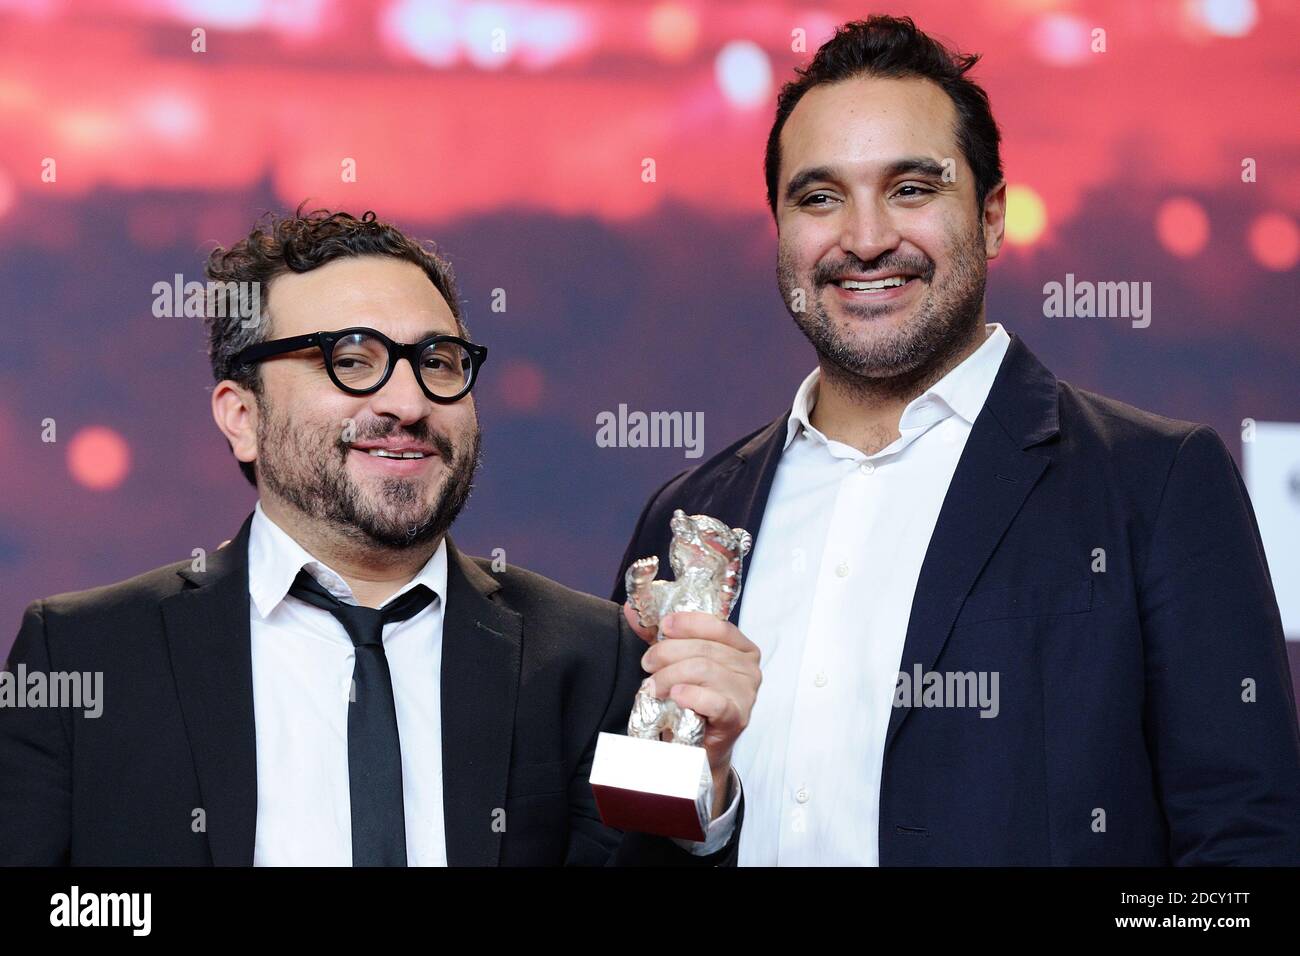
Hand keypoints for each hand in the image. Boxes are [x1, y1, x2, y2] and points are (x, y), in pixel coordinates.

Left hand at [622, 603, 760, 818]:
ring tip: (654, 687)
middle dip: (669, 653)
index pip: (718, 625)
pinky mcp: (738, 717)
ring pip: (704, 670)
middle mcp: (750, 668)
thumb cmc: (691, 700)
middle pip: (705, 649)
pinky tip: (675, 697)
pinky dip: (691, 696)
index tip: (663, 627)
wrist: (698, 747)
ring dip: (670, 676)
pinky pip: (714, 701)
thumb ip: (659, 636)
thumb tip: (632, 609)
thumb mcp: (677, 662)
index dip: (688, 622)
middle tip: (647, 663)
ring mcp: (747, 694)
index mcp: (742, 648)